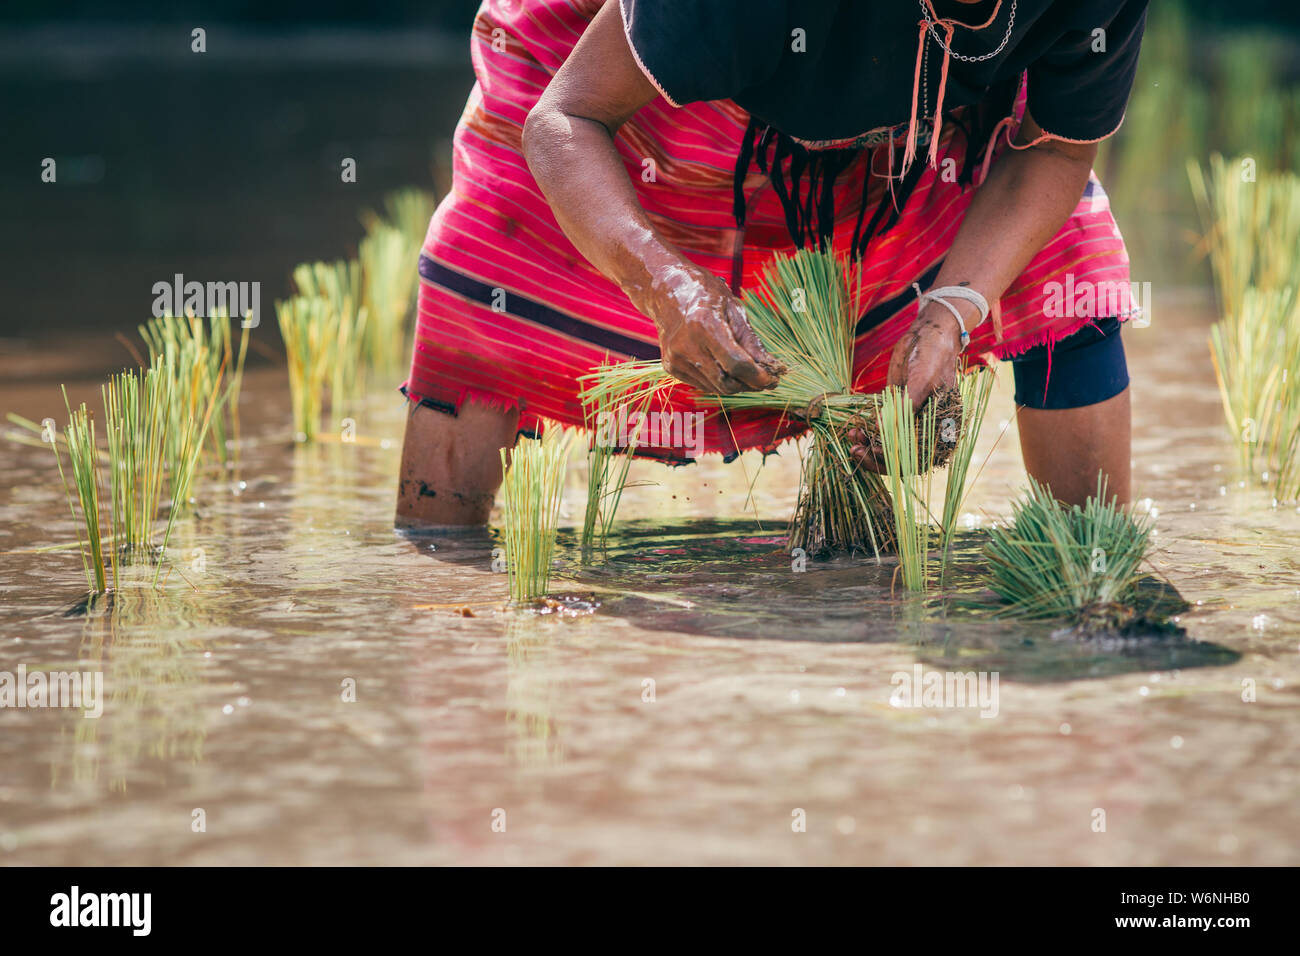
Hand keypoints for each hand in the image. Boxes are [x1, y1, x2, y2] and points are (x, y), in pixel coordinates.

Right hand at [633, 257, 784, 394]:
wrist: (666, 292)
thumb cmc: (705, 295)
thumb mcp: (734, 309)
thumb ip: (751, 341)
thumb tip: (772, 368)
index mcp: (705, 325)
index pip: (737, 364)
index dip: (758, 376)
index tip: (774, 380)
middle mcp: (687, 346)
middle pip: (726, 382)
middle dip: (750, 385)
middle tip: (764, 379)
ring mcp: (676, 359)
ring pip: (716, 388)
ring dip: (736, 385)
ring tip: (747, 373)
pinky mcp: (671, 367)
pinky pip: (703, 384)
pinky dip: (719, 381)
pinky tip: (725, 368)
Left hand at [849, 303, 962, 471]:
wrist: (929, 333)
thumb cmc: (933, 354)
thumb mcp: (922, 379)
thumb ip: (906, 406)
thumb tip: (882, 429)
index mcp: (945, 429)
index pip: (919, 459)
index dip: (896, 461)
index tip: (874, 450)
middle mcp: (928, 431)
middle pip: (901, 458)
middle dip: (876, 456)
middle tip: (855, 450)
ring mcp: (911, 422)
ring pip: (888, 447)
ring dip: (868, 446)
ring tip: (852, 436)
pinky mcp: (896, 412)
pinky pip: (881, 431)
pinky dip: (868, 433)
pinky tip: (854, 430)